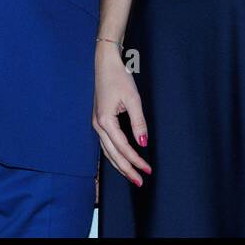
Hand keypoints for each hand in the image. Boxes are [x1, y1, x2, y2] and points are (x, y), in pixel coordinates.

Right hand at [92, 43, 151, 185]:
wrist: (105, 63)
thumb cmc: (118, 78)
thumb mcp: (133, 99)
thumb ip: (138, 122)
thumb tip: (143, 143)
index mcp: (105, 121)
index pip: (122, 147)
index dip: (135, 160)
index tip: (147, 169)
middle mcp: (98, 125)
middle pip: (112, 154)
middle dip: (126, 169)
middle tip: (139, 181)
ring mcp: (97, 124)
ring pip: (107, 151)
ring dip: (119, 164)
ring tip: (131, 175)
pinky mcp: (99, 121)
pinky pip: (106, 144)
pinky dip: (114, 155)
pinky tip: (121, 159)